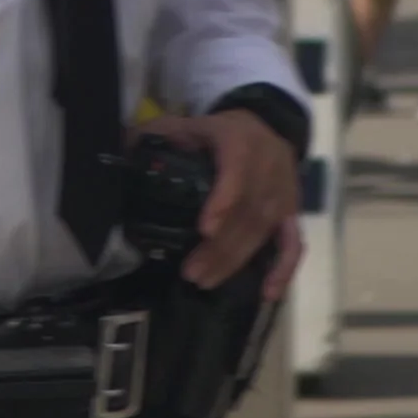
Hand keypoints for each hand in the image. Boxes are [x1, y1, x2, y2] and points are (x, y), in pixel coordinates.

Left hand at [136, 110, 303, 299]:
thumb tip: (124, 142)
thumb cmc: (224, 132)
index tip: (204, 229)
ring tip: (205, 281)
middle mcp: (268, 172)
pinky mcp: (292, 213)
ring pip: (263, 233)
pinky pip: (293, 244)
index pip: (236, 175)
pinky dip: (284, 269)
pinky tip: (267, 293)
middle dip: (219, 248)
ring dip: (235, 261)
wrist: (270, 126)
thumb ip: (163, 133)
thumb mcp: (194, 124)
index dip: (223, 202)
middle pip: (247, 215)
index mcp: (241, 145)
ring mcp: (283, 196)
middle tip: (190, 272)